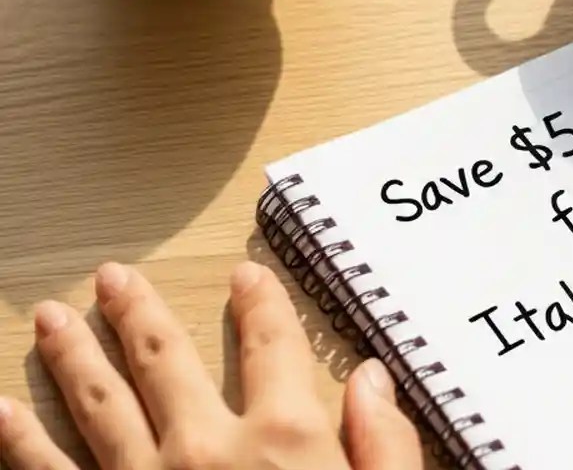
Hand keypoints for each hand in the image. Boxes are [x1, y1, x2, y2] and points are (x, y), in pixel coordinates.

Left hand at [0, 262, 423, 469]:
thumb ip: (384, 444)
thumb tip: (371, 377)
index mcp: (285, 439)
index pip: (273, 346)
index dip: (261, 303)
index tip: (246, 275)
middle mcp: (207, 448)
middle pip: (163, 359)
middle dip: (134, 311)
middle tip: (111, 277)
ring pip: (98, 402)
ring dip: (71, 353)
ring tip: (49, 315)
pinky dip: (20, 439)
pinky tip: (1, 411)